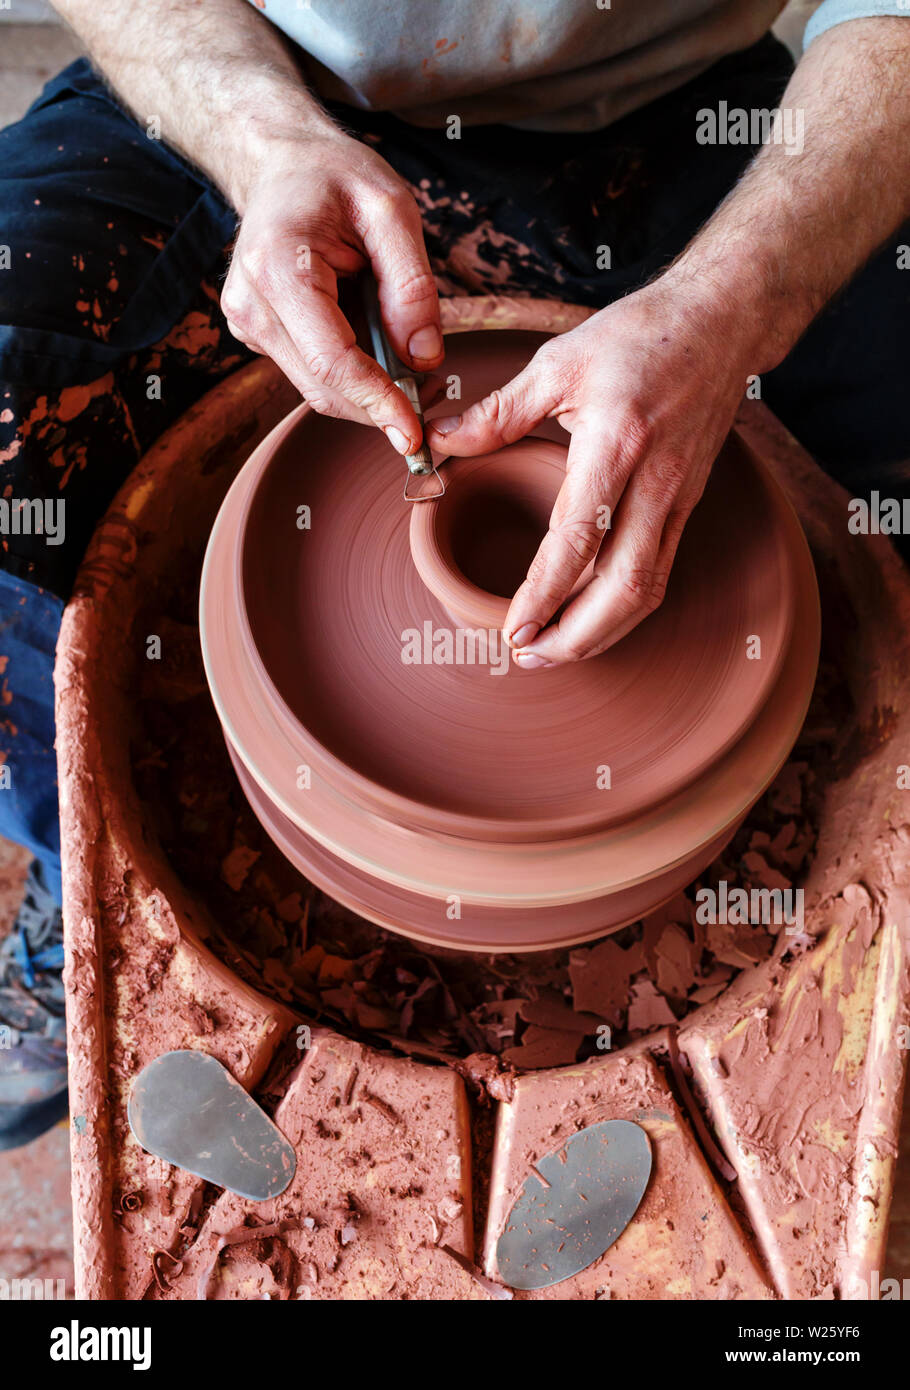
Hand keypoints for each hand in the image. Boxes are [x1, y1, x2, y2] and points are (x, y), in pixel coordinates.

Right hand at [221, 132, 442, 454]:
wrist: (279, 163)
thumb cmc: (334, 176)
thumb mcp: (391, 209)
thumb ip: (411, 285)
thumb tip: (424, 357)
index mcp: (279, 268)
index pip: (332, 360)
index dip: (376, 402)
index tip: (413, 434)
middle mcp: (252, 304)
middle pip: (323, 385)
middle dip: (379, 405)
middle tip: (431, 401)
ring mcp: (248, 323)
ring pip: (316, 387)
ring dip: (367, 393)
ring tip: (414, 371)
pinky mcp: (256, 333)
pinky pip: (311, 371)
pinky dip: (350, 374)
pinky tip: (377, 349)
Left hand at [426, 277, 752, 665]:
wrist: (721, 320)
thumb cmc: (638, 335)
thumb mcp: (558, 361)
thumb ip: (498, 411)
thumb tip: (441, 442)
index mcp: (616, 444)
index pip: (579, 540)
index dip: (545, 594)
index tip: (514, 628)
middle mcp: (655, 481)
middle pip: (624, 586)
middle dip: (577, 636)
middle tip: (530, 656)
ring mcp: (678, 497)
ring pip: (648, 589)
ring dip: (602, 633)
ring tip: (555, 651)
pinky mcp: (688, 503)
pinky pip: (660, 571)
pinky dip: (623, 607)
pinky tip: (590, 619)